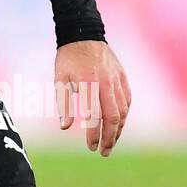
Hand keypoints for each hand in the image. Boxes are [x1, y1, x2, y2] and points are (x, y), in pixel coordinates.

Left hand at [54, 39, 129, 156]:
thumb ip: (63, 103)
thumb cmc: (68, 59)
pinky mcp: (123, 77)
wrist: (83, 34)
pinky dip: (124, 115)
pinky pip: (127, 101)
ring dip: (118, 130)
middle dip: (110, 138)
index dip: (93, 134)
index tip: (91, 147)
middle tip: (104, 152)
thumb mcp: (60, 79)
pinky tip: (119, 124)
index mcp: (88, 84)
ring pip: (123, 111)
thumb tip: (65, 127)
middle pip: (113, 117)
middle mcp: (106, 83)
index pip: (94, 116)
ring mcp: (117, 80)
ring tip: (112, 143)